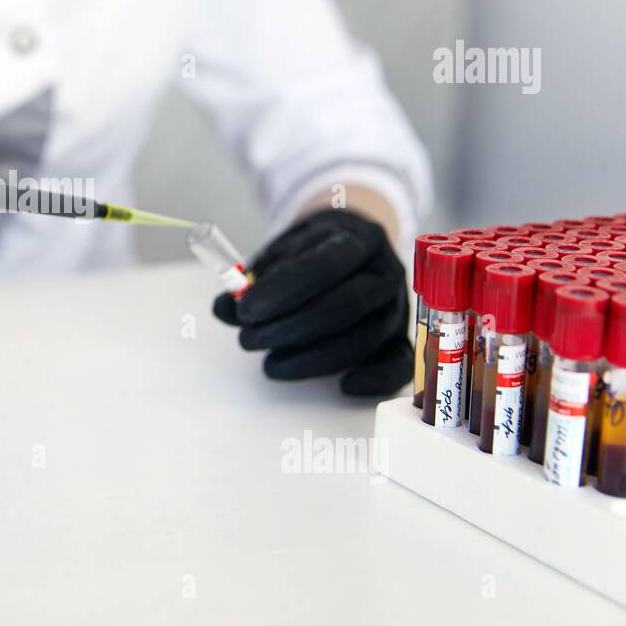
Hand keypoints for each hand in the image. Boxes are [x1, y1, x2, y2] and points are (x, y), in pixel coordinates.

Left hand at [213, 208, 411, 396]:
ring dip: (312, 359)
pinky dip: (373, 380)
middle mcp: (385, 271)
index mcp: (357, 239)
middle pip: (344, 305)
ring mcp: (396, 306)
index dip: (283, 290)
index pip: (325, 264)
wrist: (351, 247)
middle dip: (290, 329)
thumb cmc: (312, 252)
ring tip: (269, 364)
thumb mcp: (281, 252)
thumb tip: (225, 308)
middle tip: (248, 339)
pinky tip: (342, 387)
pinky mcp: (401, 338)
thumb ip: (253, 278)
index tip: (246, 310)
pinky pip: (398, 364)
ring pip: (362, 339)